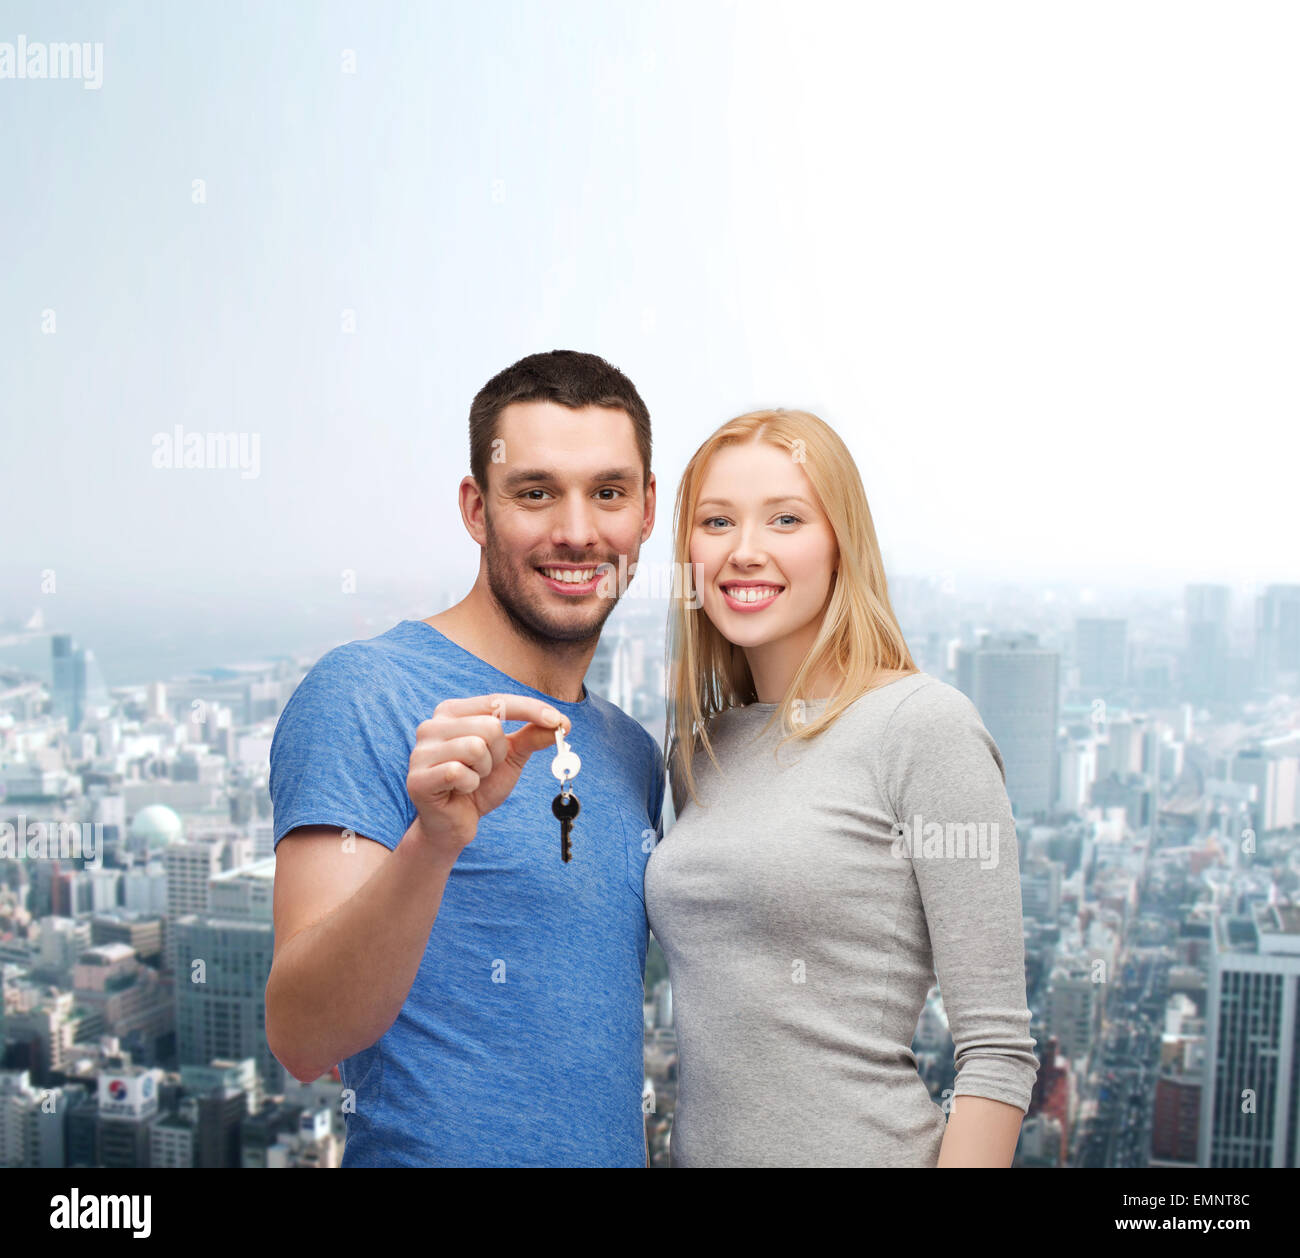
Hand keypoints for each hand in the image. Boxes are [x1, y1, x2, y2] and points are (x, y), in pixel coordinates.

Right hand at [405, 693, 567, 858]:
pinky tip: (460, 791)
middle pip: (489, 726)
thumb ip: (532, 737)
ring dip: (484, 771)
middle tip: (486, 769)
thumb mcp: (510, 757)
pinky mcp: (417, 778)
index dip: (531, 709)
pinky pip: (459, 773)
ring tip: (471, 780)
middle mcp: (432, 725)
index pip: (497, 700)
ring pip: (475, 748)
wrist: (455, 824)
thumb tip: (562, 722)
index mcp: (453, 712)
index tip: (560, 721)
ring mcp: (421, 751)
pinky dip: (470, 786)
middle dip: (498, 754)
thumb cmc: (480, 785)